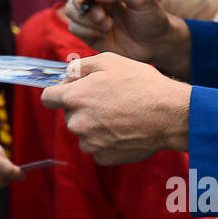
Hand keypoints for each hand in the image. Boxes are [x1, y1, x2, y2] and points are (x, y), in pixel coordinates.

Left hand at [40, 53, 189, 165]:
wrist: (170, 114)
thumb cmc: (141, 83)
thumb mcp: (109, 61)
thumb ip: (80, 66)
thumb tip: (67, 75)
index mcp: (74, 98)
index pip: (47, 98)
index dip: (58, 92)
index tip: (70, 91)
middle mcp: (77, 123)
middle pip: (69, 115)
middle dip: (82, 107)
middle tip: (107, 100)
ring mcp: (90, 143)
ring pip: (84, 133)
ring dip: (94, 125)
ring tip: (119, 115)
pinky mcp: (104, 157)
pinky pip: (98, 148)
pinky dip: (107, 141)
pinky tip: (124, 130)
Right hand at [64, 0, 189, 78]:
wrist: (155, 44)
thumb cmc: (151, 17)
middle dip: (83, 4)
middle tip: (101, 15)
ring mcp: (90, 13)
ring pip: (71, 10)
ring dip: (88, 20)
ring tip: (108, 25)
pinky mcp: (87, 30)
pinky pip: (74, 28)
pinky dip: (87, 32)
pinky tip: (104, 33)